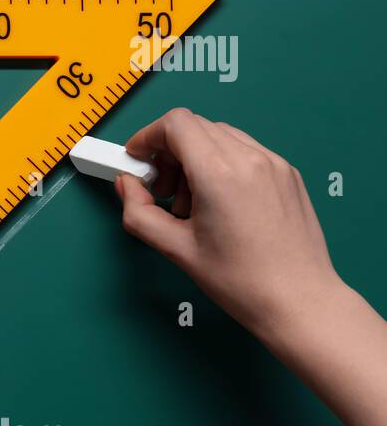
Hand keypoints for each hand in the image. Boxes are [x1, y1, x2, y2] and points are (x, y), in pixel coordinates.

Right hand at [114, 108, 342, 338]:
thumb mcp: (176, 249)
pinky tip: (220, 203)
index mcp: (219, 173)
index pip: (176, 124)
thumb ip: (139, 212)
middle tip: (162, 191)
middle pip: (196, 127)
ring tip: (193, 203)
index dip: (147, 137)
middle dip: (169, 151)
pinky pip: (245, 151)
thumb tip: (125, 185)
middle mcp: (250, 159)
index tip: (138, 160)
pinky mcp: (288, 174)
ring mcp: (274, 163)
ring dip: (195, 157)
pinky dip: (222, 164)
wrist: (299, 301)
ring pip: (221, 136)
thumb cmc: (240, 281)